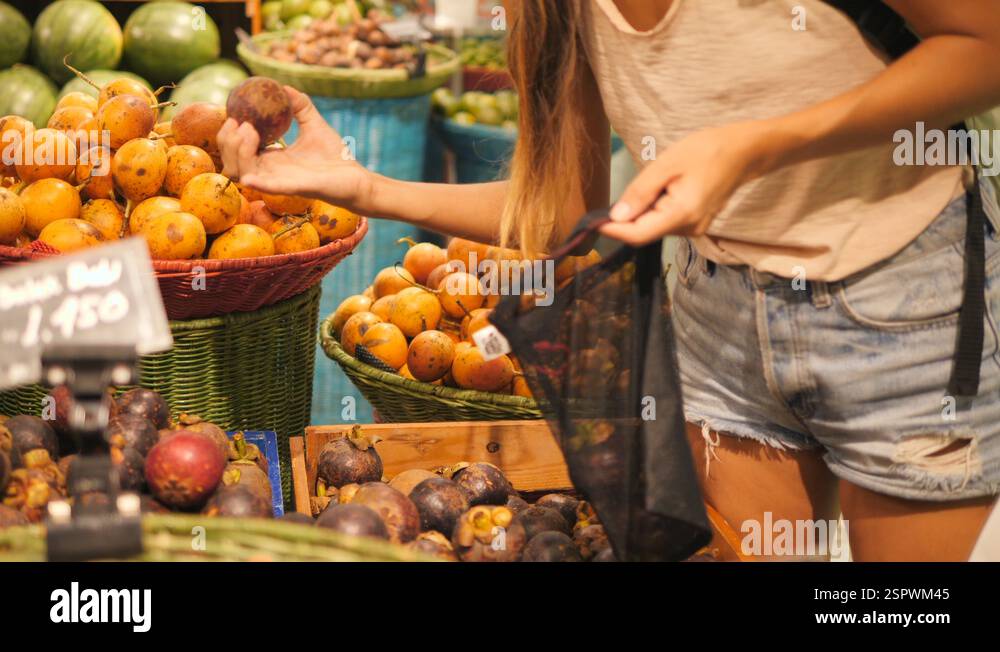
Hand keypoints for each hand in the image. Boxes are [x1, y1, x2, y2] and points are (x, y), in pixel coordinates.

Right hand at [217, 86, 371, 211]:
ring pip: (242, 174)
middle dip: (228, 142)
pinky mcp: (295, 189)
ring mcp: (280, 182)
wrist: (357, 177)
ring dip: (239, 152)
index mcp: (272, 159)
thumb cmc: (336, 156)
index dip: (229, 135)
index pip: (238, 151)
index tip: (235, 117)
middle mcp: (271, 172)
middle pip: (232, 163)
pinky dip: (257, 182)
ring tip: (251, 132)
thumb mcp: (314, 124)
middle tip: (242, 123)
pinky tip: (250, 175)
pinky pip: (269, 189)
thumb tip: (284, 87)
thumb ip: (300, 106)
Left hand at [600, 122, 767, 245]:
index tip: (592, 222)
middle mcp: (689, 229)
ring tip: (661, 178)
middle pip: (645, 230)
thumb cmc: (707, 151)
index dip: (612, 230)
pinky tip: (668, 185)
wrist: (744, 151)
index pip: (638, 234)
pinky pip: (666, 219)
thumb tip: (616, 216)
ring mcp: (694, 228)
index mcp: (682, 215)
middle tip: (631, 187)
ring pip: (655, 224)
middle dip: (630, 213)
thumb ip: (640, 191)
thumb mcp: (667, 164)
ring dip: (645, 207)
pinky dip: (657, 206)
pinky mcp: (695, 223)